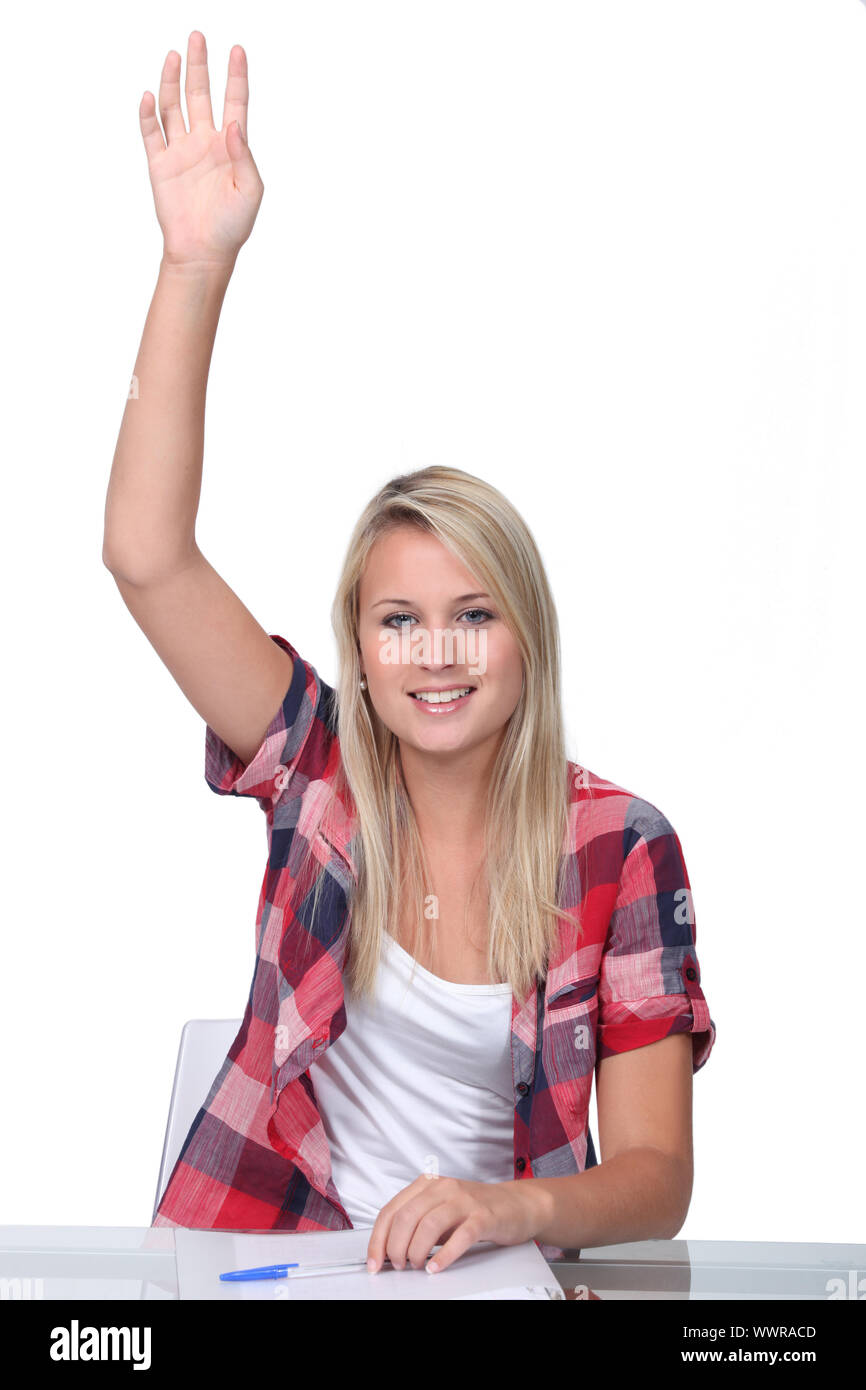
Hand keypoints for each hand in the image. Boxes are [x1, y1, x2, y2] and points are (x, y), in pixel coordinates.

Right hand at [138, 31, 263, 269]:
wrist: (203, 253)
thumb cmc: (232, 227)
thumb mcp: (250, 191)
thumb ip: (244, 156)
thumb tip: (232, 125)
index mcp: (230, 147)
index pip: (234, 102)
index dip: (236, 76)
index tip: (237, 50)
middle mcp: (205, 142)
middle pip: (201, 94)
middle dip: (199, 66)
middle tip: (197, 37)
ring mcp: (181, 151)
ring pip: (174, 107)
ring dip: (173, 81)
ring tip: (174, 56)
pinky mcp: (160, 165)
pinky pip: (151, 133)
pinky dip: (148, 114)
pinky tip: (151, 95)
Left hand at [365, 1174, 549, 1275]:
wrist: (517, 1204)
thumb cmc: (475, 1210)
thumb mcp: (439, 1211)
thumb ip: (416, 1224)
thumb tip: (387, 1250)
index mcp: (426, 1185)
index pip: (391, 1210)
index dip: (378, 1239)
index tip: (374, 1262)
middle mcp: (443, 1188)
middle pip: (406, 1217)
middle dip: (395, 1247)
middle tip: (398, 1265)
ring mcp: (464, 1200)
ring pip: (429, 1224)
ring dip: (416, 1250)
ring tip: (417, 1266)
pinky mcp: (483, 1216)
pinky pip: (461, 1235)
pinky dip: (445, 1255)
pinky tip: (437, 1267)